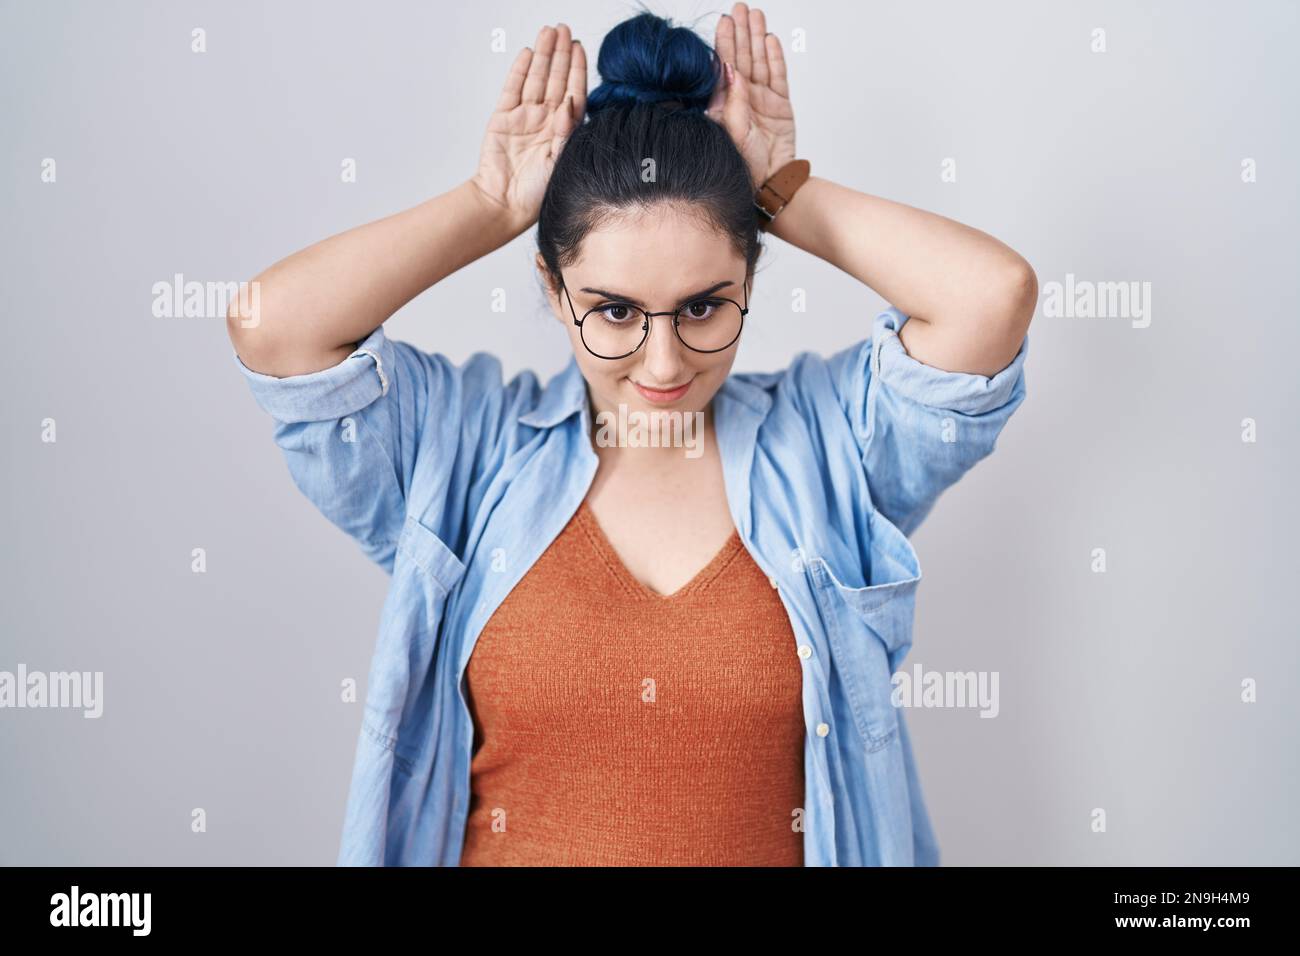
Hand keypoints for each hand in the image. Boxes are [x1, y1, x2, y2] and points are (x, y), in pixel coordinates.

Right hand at [470, 24, 586, 232]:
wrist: (503, 204)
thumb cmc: (536, 194)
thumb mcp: (560, 163)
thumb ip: (566, 132)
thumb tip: (570, 101)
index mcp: (563, 132)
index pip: (573, 93)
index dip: (577, 70)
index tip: (580, 47)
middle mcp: (546, 121)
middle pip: (555, 80)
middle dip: (561, 54)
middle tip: (565, 29)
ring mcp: (524, 118)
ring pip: (536, 79)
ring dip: (543, 56)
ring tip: (548, 32)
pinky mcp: (503, 118)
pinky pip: (513, 89)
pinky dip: (520, 70)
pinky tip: (528, 53)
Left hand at [705, 3, 796, 188]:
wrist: (771, 183)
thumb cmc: (746, 166)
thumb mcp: (734, 134)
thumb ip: (732, 102)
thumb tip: (730, 71)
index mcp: (725, 103)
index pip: (723, 67)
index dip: (724, 43)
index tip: (724, 22)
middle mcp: (742, 98)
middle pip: (742, 58)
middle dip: (741, 32)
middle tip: (741, 9)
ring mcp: (762, 99)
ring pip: (759, 62)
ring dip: (757, 38)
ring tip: (757, 16)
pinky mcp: (780, 104)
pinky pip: (777, 75)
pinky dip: (775, 58)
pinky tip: (770, 40)